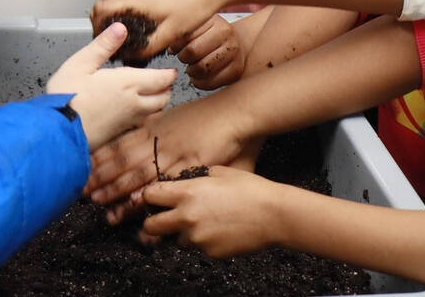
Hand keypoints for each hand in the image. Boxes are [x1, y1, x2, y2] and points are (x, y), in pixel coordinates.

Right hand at [47, 22, 176, 150]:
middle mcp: (133, 104)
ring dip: (157, 103)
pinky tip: (133, 112)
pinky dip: (144, 117)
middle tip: (163, 81)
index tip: (170, 70)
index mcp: (127, 83)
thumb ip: (103, 46)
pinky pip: (140, 125)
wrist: (56, 132)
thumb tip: (120, 28)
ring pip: (154, 113)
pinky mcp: (118, 135)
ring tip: (152, 95)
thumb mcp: (81, 63)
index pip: (161, 79)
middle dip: (166, 89)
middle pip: (163, 98)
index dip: (169, 74)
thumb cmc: (66, 97)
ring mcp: (127, 122)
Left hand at [84, 91, 247, 209]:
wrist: (237, 112)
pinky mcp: (192, 164)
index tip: (83, 168)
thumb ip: (156, 123)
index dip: (101, 158)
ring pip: (141, 173)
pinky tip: (138, 203)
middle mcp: (160, 139)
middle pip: (125, 160)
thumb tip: (140, 126)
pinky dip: (151, 193)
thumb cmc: (208, 114)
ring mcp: (175, 152)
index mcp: (155, 127)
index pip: (121, 143)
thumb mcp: (175, 114)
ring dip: (119, 190)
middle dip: (102, 178)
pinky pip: (167, 182)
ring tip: (102, 204)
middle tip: (84, 192)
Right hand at [91, 0, 228, 63]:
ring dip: (119, 18)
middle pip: (107, 6)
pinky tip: (144, 25)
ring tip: (130, 35)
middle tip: (115, 41)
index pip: (100, 9)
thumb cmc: (196, 4)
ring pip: (119, 2)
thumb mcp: (171, 33)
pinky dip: (130, 12)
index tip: (102, 39)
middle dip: (107, 25)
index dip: (95, 26)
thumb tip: (132, 58)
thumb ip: (148, 48)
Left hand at [140, 166, 280, 256]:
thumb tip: (183, 181)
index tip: (154, 198)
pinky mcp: (209, 253)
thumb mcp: (220, 171)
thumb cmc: (250, 189)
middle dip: (153, 222)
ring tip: (205, 222)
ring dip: (183, 233)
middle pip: (150, 226)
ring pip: (175, 239)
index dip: (150, 196)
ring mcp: (197, 238)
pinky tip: (220, 229)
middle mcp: (187, 217)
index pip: (150, 196)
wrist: (274, 215)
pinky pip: (197, 248)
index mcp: (188, 193)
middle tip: (163, 218)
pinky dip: (203, 241)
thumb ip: (195, 177)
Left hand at [176, 15, 244, 89]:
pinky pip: (211, 82)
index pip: (186, 35)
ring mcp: (233, 52)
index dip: (175, 45)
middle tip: (183, 58)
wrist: (238, 44)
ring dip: (191, 72)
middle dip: (183, 58)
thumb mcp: (199, 27)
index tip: (173, 49)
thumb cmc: (212, 37)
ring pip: (202, 68)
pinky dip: (199, 83)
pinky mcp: (236, 69)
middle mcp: (226, 33)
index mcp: (214, 20)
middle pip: (193, 51)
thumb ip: (182, 32)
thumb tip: (163, 42)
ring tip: (191, 68)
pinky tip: (198, 77)